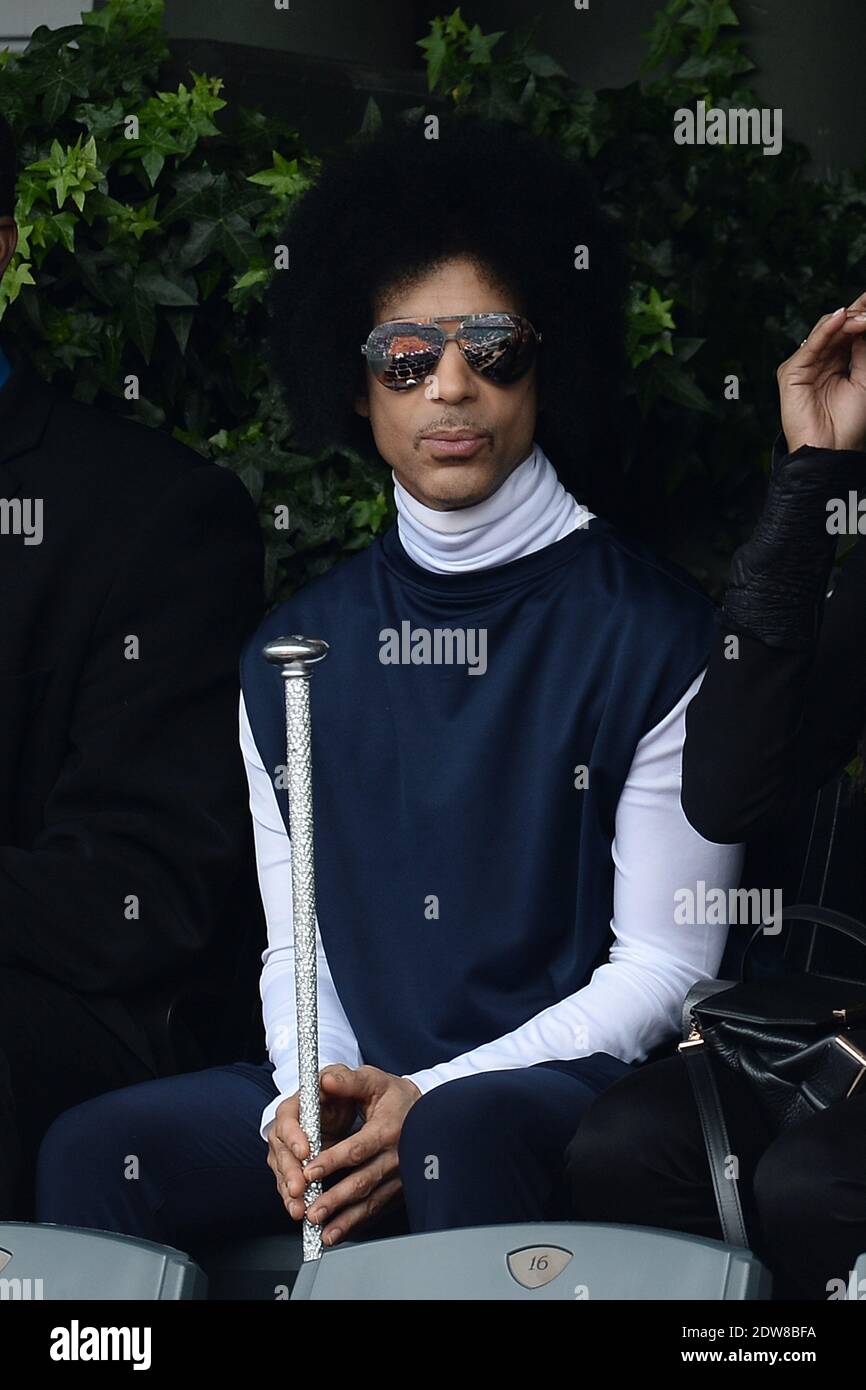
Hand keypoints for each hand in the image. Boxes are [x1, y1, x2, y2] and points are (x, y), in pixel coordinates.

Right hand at [267, 1063, 357, 1225]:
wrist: (364, 1104)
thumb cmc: (358, 1090)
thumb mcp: (359, 1080)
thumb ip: (344, 1079)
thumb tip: (329, 1078)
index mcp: (301, 1102)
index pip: (289, 1117)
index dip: (294, 1135)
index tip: (305, 1150)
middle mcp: (292, 1126)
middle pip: (281, 1149)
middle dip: (289, 1170)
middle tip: (299, 1187)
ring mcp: (293, 1148)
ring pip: (284, 1170)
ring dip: (289, 1191)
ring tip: (299, 1208)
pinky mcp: (299, 1166)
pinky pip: (292, 1184)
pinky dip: (295, 1200)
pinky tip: (300, 1212)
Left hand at [296, 1065, 420, 1246]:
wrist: (430, 1113)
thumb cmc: (396, 1096)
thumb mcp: (374, 1080)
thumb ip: (349, 1081)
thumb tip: (325, 1080)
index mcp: (387, 1129)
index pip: (357, 1148)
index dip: (332, 1161)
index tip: (309, 1171)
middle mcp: (396, 1156)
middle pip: (362, 1181)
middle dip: (335, 1199)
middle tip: (311, 1212)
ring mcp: (399, 1176)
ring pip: (370, 1201)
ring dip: (345, 1219)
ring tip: (323, 1232)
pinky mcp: (399, 1190)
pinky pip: (377, 1209)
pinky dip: (357, 1223)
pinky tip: (340, 1233)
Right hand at [777, 291, 865, 452]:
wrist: (832, 450)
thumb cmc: (849, 423)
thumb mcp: (865, 379)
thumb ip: (864, 350)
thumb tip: (864, 320)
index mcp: (838, 363)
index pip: (849, 332)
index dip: (862, 315)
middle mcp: (820, 361)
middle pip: (837, 327)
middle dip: (857, 314)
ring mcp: (805, 366)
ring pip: (824, 331)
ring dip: (846, 321)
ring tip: (863, 318)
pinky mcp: (791, 373)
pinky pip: (810, 346)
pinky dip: (826, 330)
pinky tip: (841, 318)